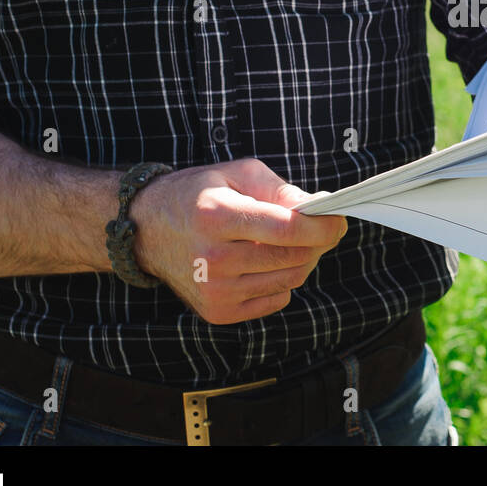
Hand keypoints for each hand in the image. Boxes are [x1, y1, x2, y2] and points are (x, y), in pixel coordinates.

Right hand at [129, 158, 348, 324]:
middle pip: (293, 257)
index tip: (338, 219)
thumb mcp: (237, 174)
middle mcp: (213, 259)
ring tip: (288, 241)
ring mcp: (214, 290)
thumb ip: (281, 190)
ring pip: (289, 280)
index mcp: (217, 216)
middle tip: (321, 227)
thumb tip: (318, 210)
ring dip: (301, 260)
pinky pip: (275, 299)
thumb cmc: (199, 194)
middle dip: (317, 242)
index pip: (287, 230)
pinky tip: (264, 262)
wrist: (148, 229)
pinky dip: (281, 281)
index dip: (322, 227)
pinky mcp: (217, 311)